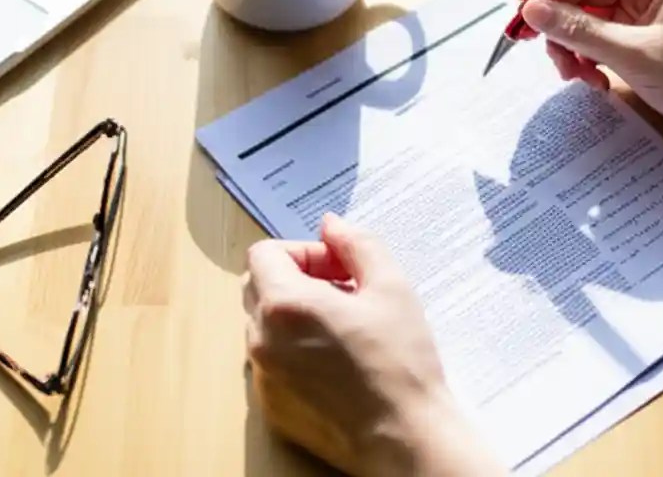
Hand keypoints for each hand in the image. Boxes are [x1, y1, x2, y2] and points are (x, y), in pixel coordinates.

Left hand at [243, 214, 502, 475]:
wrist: (404, 437)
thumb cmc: (401, 363)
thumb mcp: (391, 286)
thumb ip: (357, 244)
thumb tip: (331, 225)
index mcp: (285, 304)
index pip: (264, 254)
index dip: (302, 252)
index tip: (337, 268)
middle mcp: (261, 340)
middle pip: (257, 287)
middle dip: (295, 279)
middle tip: (342, 292)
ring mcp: (262, 377)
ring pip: (263, 326)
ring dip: (294, 316)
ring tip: (343, 329)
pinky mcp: (270, 407)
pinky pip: (270, 364)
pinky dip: (293, 353)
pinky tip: (336, 364)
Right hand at [517, 0, 662, 150]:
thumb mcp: (633, 54)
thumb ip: (579, 29)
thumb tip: (531, 10)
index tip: (522, 2)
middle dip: (558, 19)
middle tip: (537, 47)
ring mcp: (640, 16)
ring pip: (583, 18)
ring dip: (570, 46)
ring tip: (574, 75)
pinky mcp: (637, 43)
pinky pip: (595, 41)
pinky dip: (586, 59)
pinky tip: (593, 82)